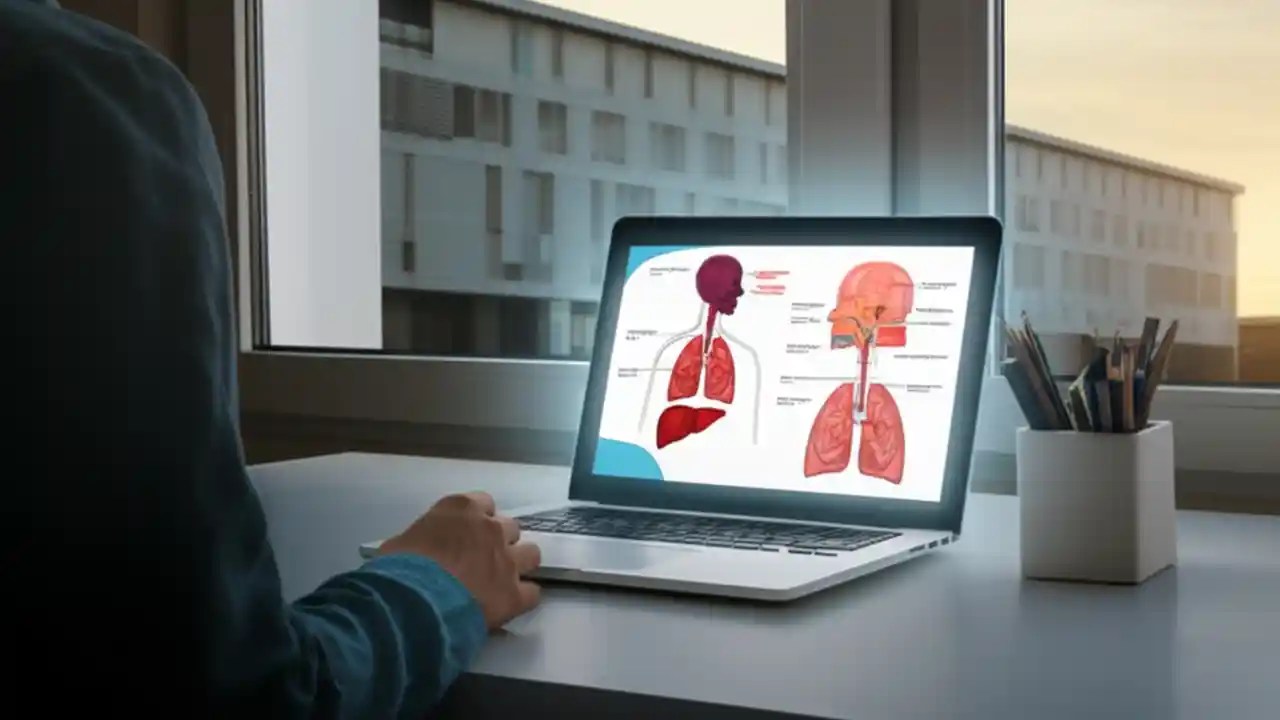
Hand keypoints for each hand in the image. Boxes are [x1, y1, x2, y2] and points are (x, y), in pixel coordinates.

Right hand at [377, 491, 541, 628]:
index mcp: (461, 509)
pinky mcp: (514, 593)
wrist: (415, 602)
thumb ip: (423, 541)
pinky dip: (523, 599)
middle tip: (483, 560)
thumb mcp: (401, 543)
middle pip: (509, 528)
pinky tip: (509, 607)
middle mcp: (490, 528)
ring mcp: (507, 560)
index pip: (484, 503)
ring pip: (531, 554)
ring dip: (519, 565)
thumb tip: (419, 554)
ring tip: (502, 581)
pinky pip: (532, 593)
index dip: (478, 520)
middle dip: (499, 542)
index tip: (469, 534)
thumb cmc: (400, 569)